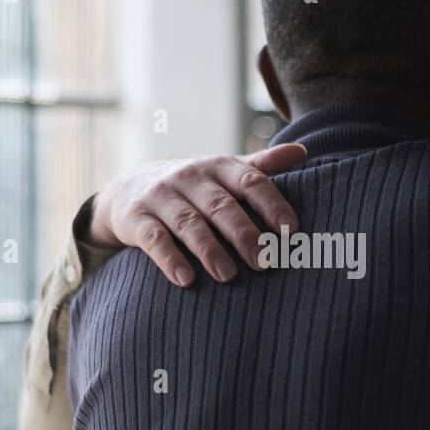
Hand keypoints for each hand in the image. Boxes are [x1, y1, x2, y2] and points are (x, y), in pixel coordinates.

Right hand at [89, 145, 307, 286]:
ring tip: (228, 276)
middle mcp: (189, 178)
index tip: (291, 230)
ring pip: (189, 223)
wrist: (127, 189)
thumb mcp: (223, 173)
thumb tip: (302, 150)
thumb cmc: (192, 187)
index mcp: (218, 167)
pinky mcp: (136, 219)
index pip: (250, 181)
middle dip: (244, 233)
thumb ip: (260, 166)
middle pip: (221, 205)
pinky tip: (186, 279)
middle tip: (265, 262)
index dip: (271, 205)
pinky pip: (154, 239)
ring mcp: (161, 197)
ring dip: (209, 250)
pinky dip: (170, 259)